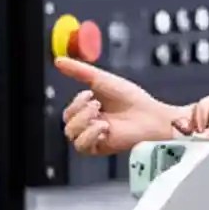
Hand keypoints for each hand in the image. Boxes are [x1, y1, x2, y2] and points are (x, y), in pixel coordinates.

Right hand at [56, 57, 183, 155]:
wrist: (150, 115)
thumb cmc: (131, 98)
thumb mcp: (102, 80)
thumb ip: (80, 71)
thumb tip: (58, 61)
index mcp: (89, 111)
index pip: (68, 112)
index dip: (76, 102)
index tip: (90, 94)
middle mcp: (90, 125)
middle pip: (67, 123)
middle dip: (79, 111)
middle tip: (97, 104)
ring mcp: (94, 138)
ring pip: (71, 135)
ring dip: (84, 122)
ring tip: (102, 117)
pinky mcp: (101, 148)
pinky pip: (82, 146)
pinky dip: (90, 134)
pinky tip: (104, 127)